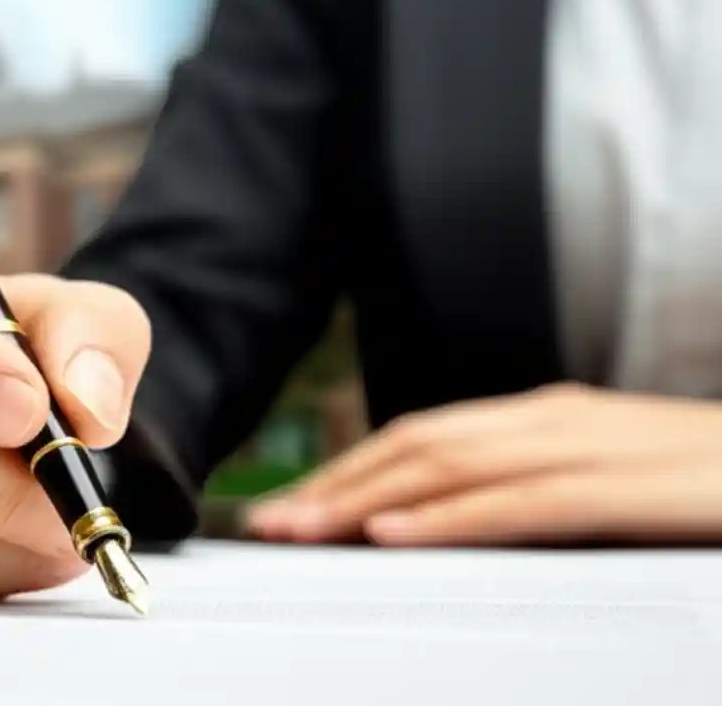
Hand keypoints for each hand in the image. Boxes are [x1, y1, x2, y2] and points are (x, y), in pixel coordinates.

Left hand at [246, 384, 721, 545]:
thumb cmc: (698, 478)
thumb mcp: (599, 476)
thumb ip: (527, 486)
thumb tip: (447, 519)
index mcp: (540, 417)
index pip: (420, 438)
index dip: (348, 470)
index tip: (295, 506)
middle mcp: (549, 421)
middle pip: (416, 447)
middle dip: (335, 485)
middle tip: (272, 522)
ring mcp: (585, 448)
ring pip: (450, 468)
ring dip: (367, 500)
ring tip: (305, 529)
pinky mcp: (620, 488)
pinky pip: (518, 503)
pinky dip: (447, 518)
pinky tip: (394, 534)